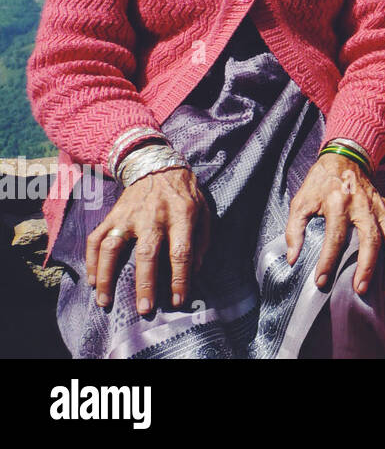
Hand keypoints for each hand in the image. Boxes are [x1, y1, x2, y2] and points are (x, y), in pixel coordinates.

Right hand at [86, 166, 208, 314]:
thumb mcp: (204, 211)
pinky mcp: (112, 215)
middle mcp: (153, 216)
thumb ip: (202, 241)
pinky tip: (92, 280)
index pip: (181, 251)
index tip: (178, 300)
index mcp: (181, 215)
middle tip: (144, 308)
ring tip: (105, 301)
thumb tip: (195, 272)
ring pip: (112, 247)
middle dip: (145, 283)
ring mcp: (129, 215)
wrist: (157, 166)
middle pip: (147, 253)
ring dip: (107, 276)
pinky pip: (95, 239)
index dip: (180, 278)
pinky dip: (91, 261)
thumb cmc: (184, 195)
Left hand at [285, 154, 384, 295]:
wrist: (346, 158)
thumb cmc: (320, 182)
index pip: (335, 237)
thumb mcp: (300, 201)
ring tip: (383, 286)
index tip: (321, 281)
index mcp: (338, 202)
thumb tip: (293, 258)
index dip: (328, 262)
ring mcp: (379, 206)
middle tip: (360, 289)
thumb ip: (294, 229)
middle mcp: (362, 205)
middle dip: (367, 267)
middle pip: (371, 239)